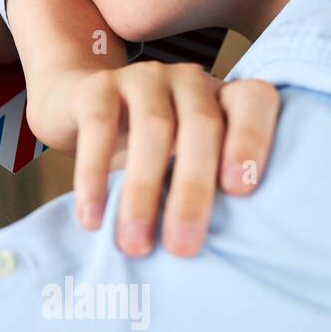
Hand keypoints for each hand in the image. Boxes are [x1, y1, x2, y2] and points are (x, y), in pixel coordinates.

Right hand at [45, 62, 279, 256]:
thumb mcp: (181, 162)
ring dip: (143, 192)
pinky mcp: (97, 86)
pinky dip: (94, 176)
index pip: (253, 101)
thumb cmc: (144, 148)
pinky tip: (91, 216)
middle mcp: (189, 80)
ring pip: (152, 128)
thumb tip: (221, 254)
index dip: (252, 139)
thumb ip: (205, 187)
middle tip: (182, 247)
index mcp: (222, 97)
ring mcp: (143, 78)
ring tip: (135, 243)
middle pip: (201, 126)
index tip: (240, 192)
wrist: (76, 103)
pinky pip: (98, 128)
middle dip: (193, 190)